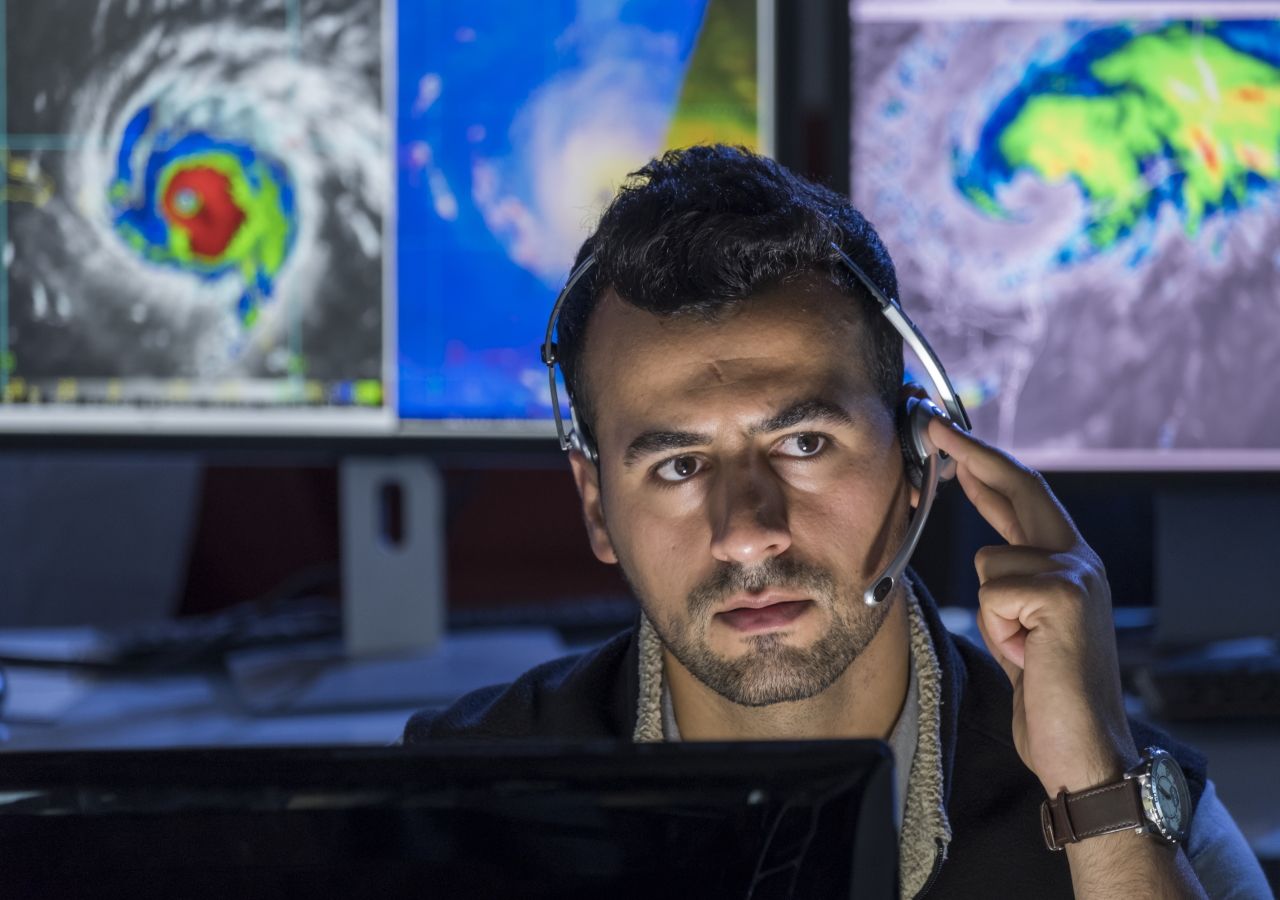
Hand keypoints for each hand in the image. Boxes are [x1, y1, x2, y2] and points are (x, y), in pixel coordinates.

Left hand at [928, 419, 1137, 795]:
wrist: (1082, 745)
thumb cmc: (1046, 692)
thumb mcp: (1020, 626)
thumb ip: (1011, 583)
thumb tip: (986, 550)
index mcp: (1068, 563)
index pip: (1023, 497)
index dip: (986, 465)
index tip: (950, 442)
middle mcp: (1079, 559)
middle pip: (1020, 488)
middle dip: (973, 455)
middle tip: (934, 427)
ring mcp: (1076, 573)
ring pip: (989, 561)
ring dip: (991, 612)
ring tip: (1022, 649)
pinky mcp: (1063, 594)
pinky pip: (994, 592)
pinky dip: (999, 629)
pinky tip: (1028, 655)